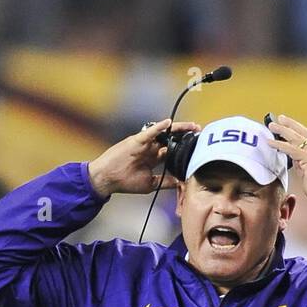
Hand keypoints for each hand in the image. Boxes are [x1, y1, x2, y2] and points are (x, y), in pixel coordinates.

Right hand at [87, 118, 201, 198]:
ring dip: (177, 128)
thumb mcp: (150, 184)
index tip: (197, 149)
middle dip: (185, 136)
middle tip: (199, 131)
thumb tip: (180, 183)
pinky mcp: (136, 141)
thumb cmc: (125, 182)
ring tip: (192, 126)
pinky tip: (168, 123)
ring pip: (163, 133)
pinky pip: (149, 132)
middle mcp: (150, 148)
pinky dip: (158, 127)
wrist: (107, 179)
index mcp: (153, 158)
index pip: (172, 151)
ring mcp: (144, 144)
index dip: (184, 149)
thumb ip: (165, 182)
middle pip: (171, 139)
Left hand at [268, 115, 306, 209]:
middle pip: (303, 133)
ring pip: (296, 137)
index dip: (299, 134)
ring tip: (273, 124)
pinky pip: (291, 148)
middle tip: (281, 119)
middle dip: (291, 125)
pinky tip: (271, 142)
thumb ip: (304, 169)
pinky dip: (279, 144)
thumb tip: (295, 163)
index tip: (291, 129)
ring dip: (283, 130)